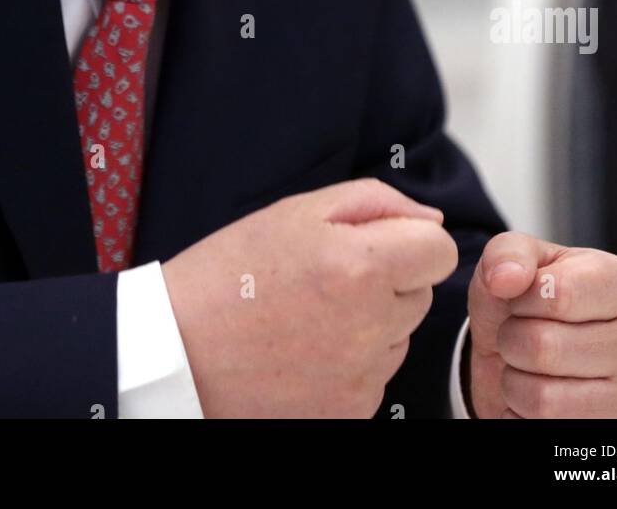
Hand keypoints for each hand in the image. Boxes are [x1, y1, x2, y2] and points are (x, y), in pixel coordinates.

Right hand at [162, 177, 458, 417]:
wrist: (178, 352)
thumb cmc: (230, 275)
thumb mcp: (296, 211)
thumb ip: (375, 203)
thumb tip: (429, 222)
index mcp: (360, 267)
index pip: (439, 250)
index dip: (408, 242)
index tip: (374, 247)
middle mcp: (370, 327)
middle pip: (419, 294)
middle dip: (385, 281)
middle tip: (324, 279)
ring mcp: (362, 378)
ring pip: (398, 336)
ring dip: (370, 324)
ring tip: (307, 316)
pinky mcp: (349, 412)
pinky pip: (374, 376)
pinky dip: (351, 363)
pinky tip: (304, 351)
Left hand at [465, 231, 616, 418]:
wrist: (531, 348)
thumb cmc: (531, 298)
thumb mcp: (519, 259)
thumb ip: (508, 253)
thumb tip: (505, 278)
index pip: (558, 294)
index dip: (522, 297)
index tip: (525, 295)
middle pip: (544, 348)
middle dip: (511, 337)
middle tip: (521, 330)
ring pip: (542, 398)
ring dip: (514, 379)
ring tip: (527, 362)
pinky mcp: (610, 428)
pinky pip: (542, 429)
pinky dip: (520, 412)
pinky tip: (535, 389)